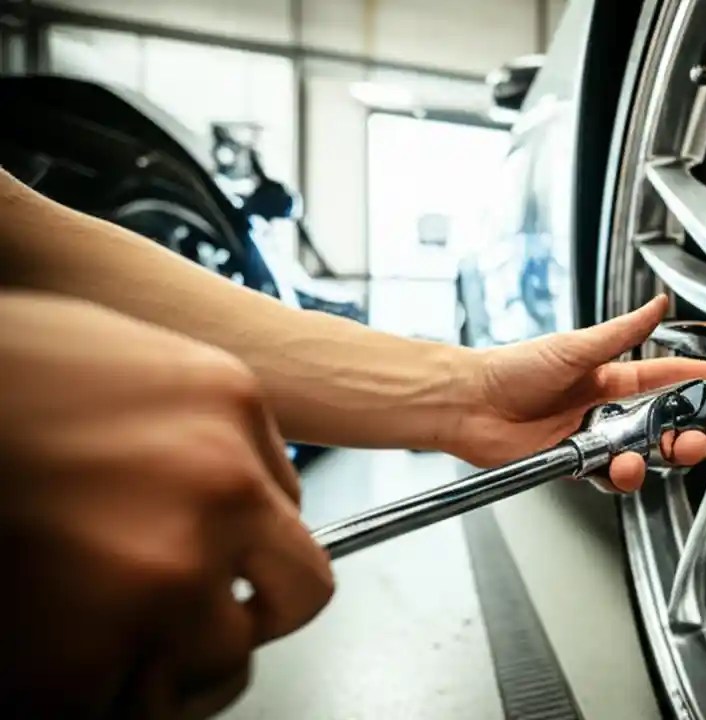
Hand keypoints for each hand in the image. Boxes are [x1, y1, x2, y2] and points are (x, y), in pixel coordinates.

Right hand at [0, 292, 332, 717]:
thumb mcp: (109, 349)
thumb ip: (194, 412)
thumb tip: (240, 471)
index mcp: (225, 403)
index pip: (292, 504)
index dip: (249, 539)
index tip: (222, 554)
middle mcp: (218, 493)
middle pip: (299, 591)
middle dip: (253, 608)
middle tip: (198, 614)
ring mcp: (162, 583)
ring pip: (225, 661)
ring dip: (181, 660)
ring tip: (115, 638)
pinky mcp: (84, 665)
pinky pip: (140, 710)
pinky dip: (111, 699)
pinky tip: (67, 662)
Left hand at [450, 296, 705, 490]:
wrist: (470, 403)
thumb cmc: (512, 369)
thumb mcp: (577, 345)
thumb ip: (623, 331)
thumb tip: (657, 305)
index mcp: (616, 377)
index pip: (674, 379)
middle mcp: (610, 410)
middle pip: (672, 425)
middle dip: (702, 431)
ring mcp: (597, 439)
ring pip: (650, 455)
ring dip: (669, 454)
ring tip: (676, 449)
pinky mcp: (579, 465)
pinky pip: (614, 477)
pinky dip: (625, 474)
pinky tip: (625, 466)